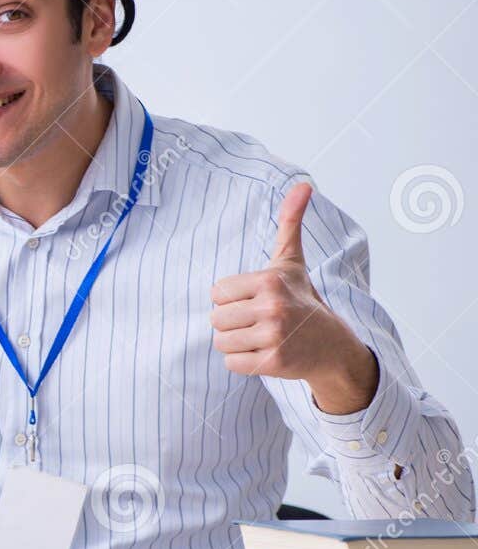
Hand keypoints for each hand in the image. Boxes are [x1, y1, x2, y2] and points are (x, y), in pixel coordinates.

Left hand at [210, 182, 377, 413]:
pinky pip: (232, 364)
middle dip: (233, 323)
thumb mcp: (292, 263)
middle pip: (216, 319)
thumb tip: (302, 184)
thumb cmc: (303, 300)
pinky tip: (265, 353)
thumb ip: (289, 224)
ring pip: (221, 342)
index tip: (257, 301)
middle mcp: (272, 306)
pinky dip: (244, 362)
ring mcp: (273, 336)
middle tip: (260, 322)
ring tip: (262, 337)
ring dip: (237, 343)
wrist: (332, 346)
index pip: (217, 293)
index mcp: (270, 280)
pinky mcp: (273, 362)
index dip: (232, 299)